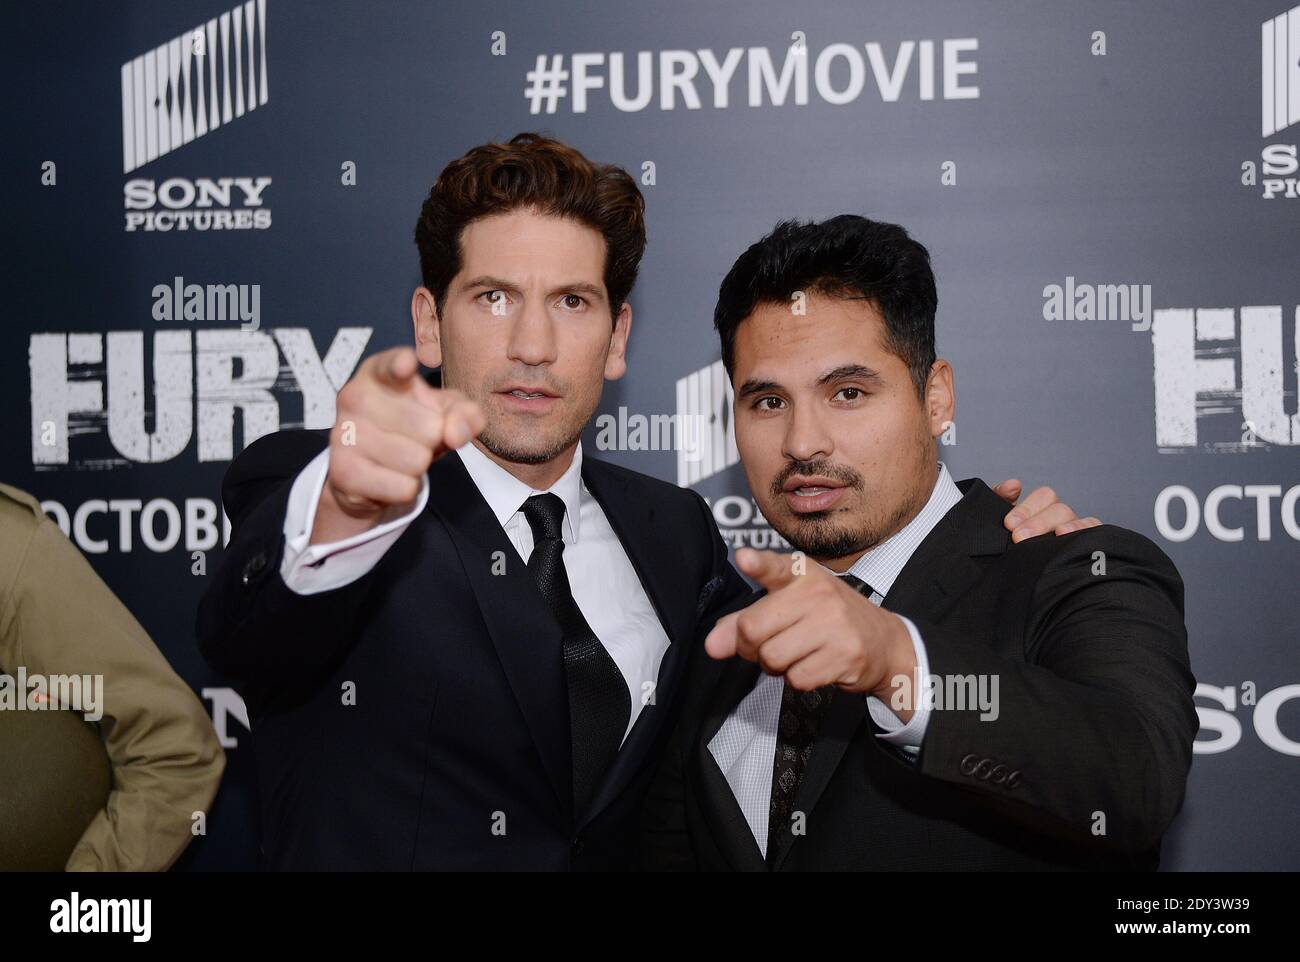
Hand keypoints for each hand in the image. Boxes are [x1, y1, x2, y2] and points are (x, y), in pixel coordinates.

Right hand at [312, 346, 485, 543]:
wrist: (370, 471)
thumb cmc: (412, 428)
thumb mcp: (444, 413)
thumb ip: (465, 414)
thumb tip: (456, 433)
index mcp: (378, 374)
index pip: (389, 366)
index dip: (400, 365)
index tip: (407, 366)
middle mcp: (354, 397)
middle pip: (429, 428)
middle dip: (434, 442)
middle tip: (416, 440)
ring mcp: (344, 434)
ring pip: (417, 460)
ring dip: (420, 466)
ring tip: (402, 458)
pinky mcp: (343, 472)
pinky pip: (403, 487)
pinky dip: (407, 489)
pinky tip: (390, 478)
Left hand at [704, 548, 918, 714]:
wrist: (883, 642)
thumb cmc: (826, 619)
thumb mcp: (789, 606)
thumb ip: (745, 620)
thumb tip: (712, 645)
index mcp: (801, 574)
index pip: (776, 567)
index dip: (758, 564)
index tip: (743, 559)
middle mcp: (819, 594)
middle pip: (753, 629)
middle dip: (748, 647)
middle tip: (765, 645)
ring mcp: (835, 624)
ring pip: (772, 658)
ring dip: (774, 666)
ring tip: (793, 654)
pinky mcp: (846, 655)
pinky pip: (796, 679)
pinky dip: (796, 679)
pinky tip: (813, 665)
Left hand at [991, 479, 1100, 542]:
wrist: (1006, 573)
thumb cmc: (1003, 545)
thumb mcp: (996, 521)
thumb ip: (999, 497)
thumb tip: (1014, 485)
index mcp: (1041, 509)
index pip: (1044, 497)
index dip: (1027, 508)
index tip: (1009, 524)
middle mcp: (1060, 518)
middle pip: (1060, 510)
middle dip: (1040, 522)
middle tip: (1019, 537)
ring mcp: (1074, 532)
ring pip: (1080, 521)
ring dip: (1069, 526)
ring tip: (1058, 534)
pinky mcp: (1085, 548)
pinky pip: (1095, 534)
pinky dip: (1087, 532)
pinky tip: (1073, 539)